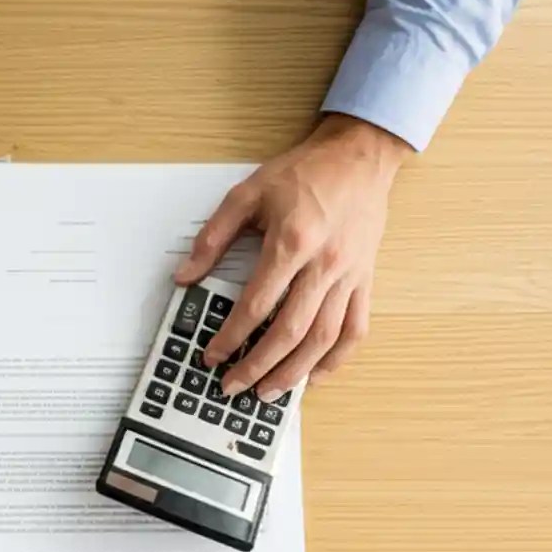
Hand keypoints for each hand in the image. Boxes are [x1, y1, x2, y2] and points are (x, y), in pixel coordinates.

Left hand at [174, 114, 411, 399]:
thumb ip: (213, 237)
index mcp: (291, 242)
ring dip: (294, 372)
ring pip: (323, 338)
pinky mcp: (365, 281)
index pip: (256, 304)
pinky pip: (355, 330)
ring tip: (268, 392)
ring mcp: (349, 277)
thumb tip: (186, 275)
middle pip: (289, 331)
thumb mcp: (247, 194)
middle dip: (257, 365)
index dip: (231, 335)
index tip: (212, 354)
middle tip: (233, 385)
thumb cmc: (305, 174)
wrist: (359, 158)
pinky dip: (336, 359)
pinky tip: (315, 375)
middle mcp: (323, 265)